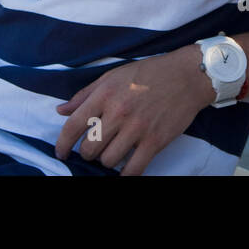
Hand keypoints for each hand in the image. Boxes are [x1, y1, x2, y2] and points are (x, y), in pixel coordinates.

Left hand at [53, 45, 215, 175]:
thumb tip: (60, 110)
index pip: (73, 126)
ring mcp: (137, 128)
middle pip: (89, 149)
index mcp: (105, 94)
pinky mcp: (155, 141)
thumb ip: (85, 94)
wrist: (187, 75)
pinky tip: (125, 169)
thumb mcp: (113, 76)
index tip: (60, 153)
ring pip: (108, 161)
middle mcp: (118, 112)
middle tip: (95, 148)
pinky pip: (133, 169)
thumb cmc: (148, 73)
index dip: (62, 144)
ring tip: (114, 152)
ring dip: (107, 161)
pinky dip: (125, 175)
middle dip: (88, 153)